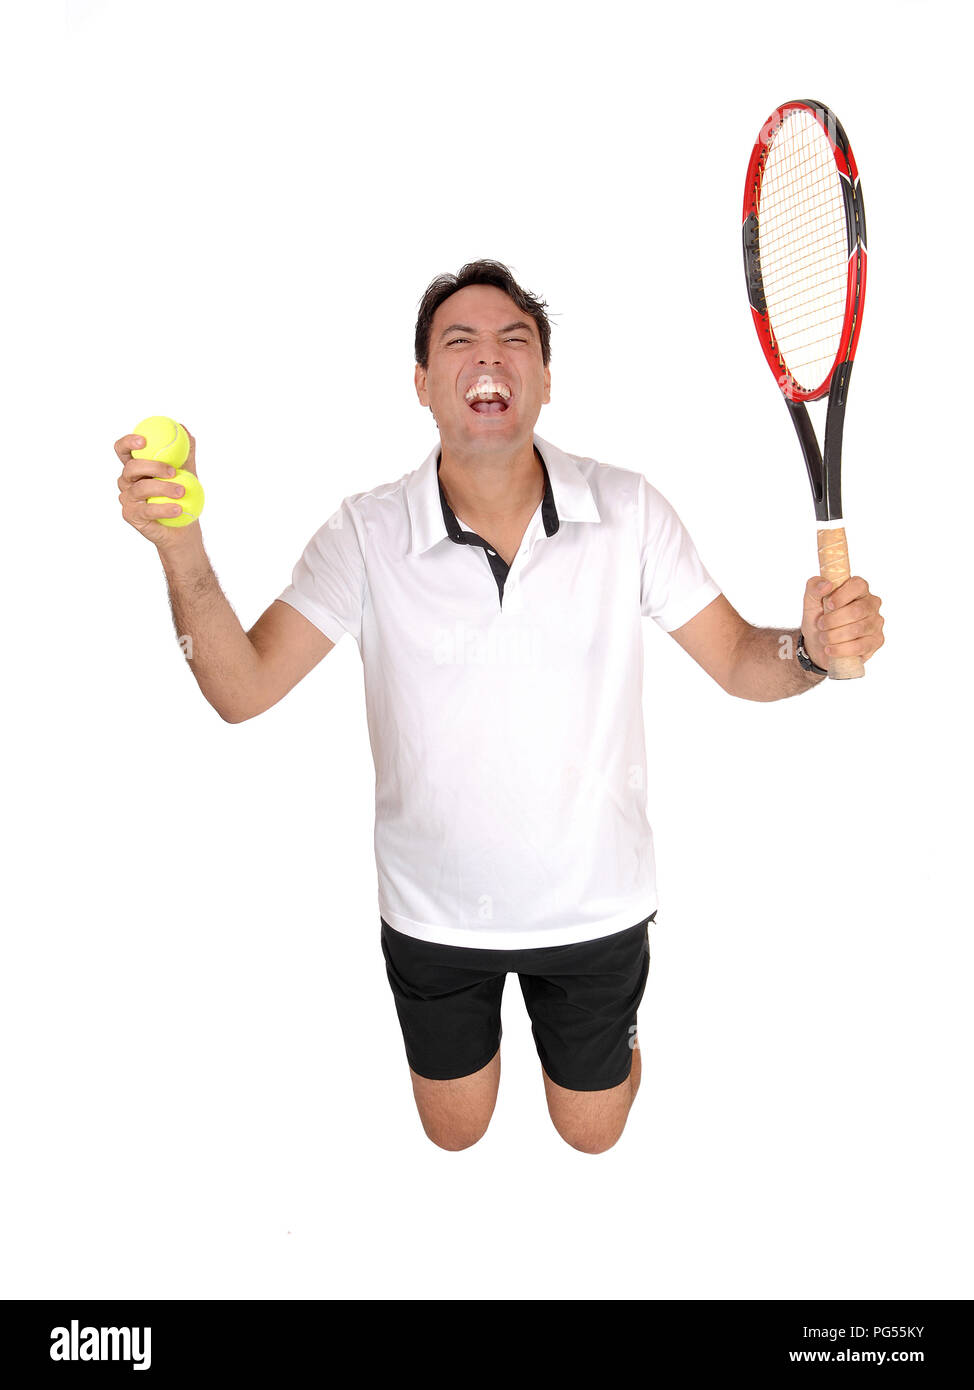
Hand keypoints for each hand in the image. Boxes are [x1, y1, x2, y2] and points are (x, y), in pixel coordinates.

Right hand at [115, 424, 200, 549]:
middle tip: (173, 471)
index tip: (144, 441)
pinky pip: (146, 510)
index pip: (123, 449)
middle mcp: (127, 481)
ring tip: (182, 492)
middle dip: (152, 466)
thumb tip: (184, 429)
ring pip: (140, 488)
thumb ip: (185, 450)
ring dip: (163, 488)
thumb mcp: (187, 470)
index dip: (128, 442)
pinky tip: (177, 509)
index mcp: (136, 466)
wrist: (185, 525)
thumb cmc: (183, 495)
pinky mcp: (131, 515)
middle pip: (131, 467)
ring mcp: (127, 498)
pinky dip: (164, 508)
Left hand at [801, 575, 883, 670]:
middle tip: (820, 625)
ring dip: (834, 636)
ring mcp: (876, 622)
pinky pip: (860, 646)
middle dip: (833, 620)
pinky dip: (840, 649)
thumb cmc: (818, 618)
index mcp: (858, 589)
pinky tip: (830, 649)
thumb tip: (827, 584)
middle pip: (857, 610)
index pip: (858, 585)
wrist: (818, 645)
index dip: (842, 595)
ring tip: (823, 638)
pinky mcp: (876, 641)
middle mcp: (871, 603)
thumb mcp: (810, 601)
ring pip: (857, 629)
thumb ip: (814, 587)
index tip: (828, 605)